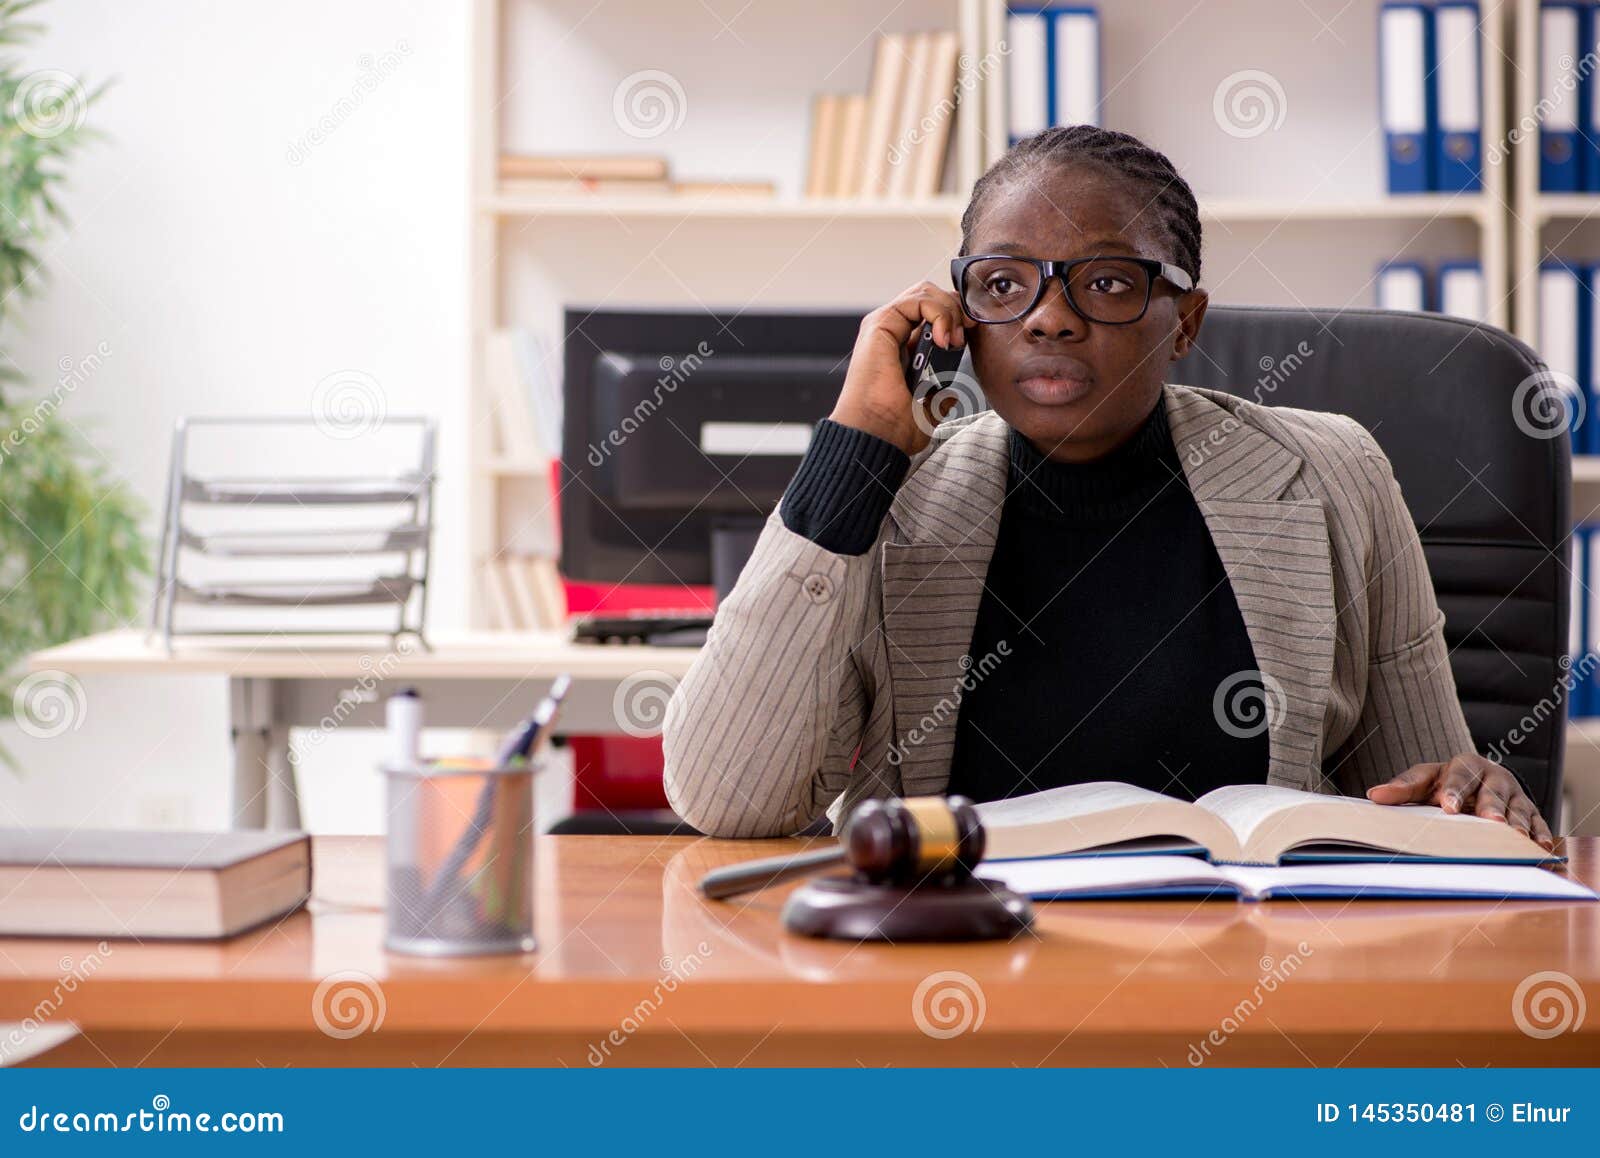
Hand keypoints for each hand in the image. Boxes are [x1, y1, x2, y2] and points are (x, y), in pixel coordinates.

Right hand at [831, 281, 972, 455]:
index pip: (931, 314)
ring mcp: (885, 326)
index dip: (954, 317)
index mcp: (900, 349)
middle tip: (965, 334)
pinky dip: (938, 312)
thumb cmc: (892, 428)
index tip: (967, 338)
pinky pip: (917, 299)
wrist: (876, 435)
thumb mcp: (926, 412)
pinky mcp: (880, 324)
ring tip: (954, 338)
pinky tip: (943, 337)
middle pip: (930, 296)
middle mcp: (891, 334)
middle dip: (955, 309)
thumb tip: (949, 397)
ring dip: (949, 310)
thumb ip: (938, 400)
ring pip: (925, 292)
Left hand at [1366, 753, 1554, 850]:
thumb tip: (1375, 795)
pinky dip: (1540, 834)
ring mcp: (1515, 795)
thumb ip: (1404, 787)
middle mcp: (1494, 777)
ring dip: (1518, 823)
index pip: (1459, 776)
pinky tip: (1539, 847)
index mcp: (1466, 766)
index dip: (1454, 791)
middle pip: (1493, 792)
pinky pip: (1538, 823)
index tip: (1448, 807)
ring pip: (1518, 808)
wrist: (1479, 780)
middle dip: (1491, 806)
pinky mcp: (1531, 811)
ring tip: (1516, 837)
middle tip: (1490, 821)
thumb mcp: (1424, 780)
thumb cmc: (1446, 783)